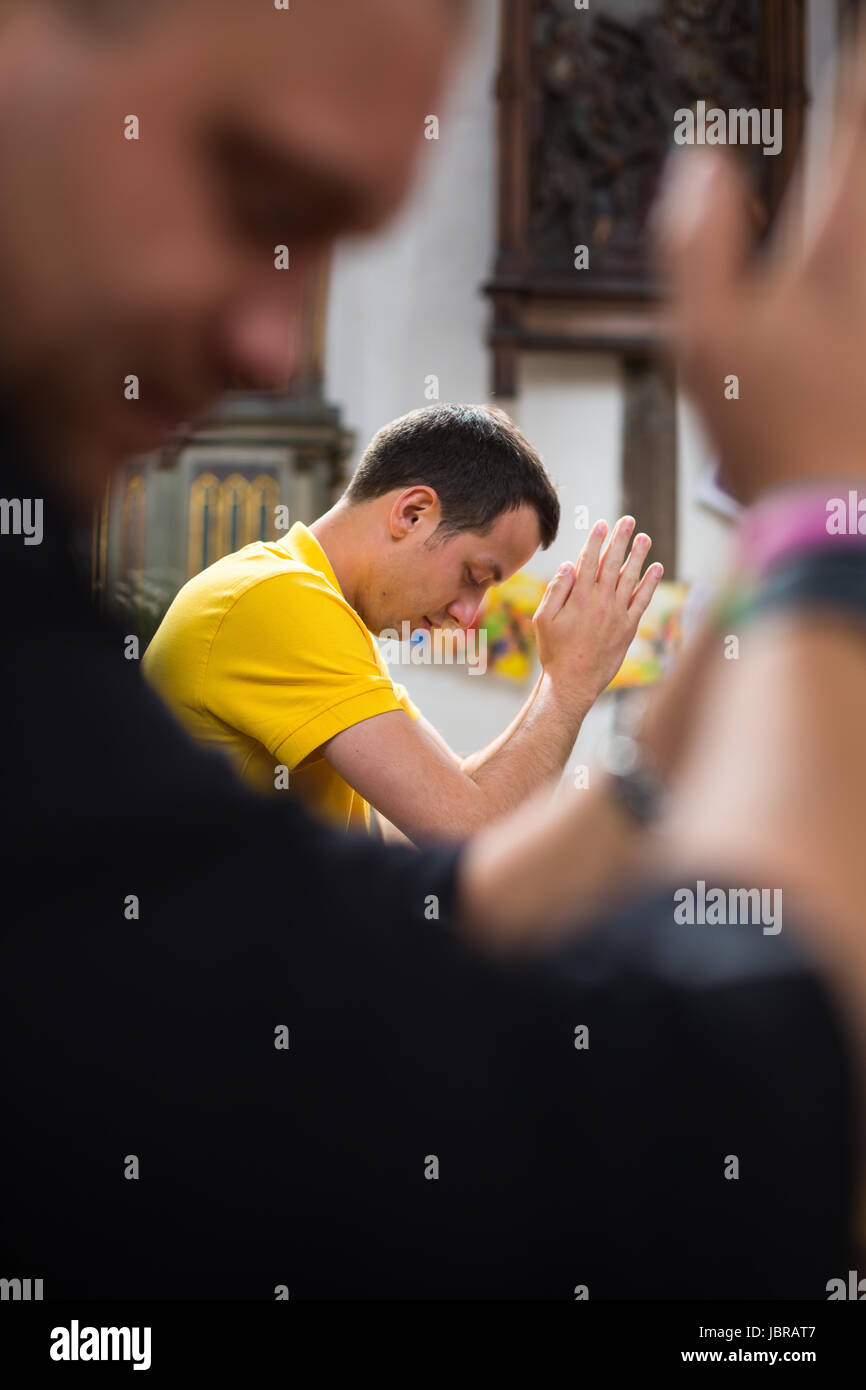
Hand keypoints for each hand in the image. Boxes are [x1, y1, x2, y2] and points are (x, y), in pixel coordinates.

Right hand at [533, 516, 662, 707]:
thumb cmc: (554, 652)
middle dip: (620, 539)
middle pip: (613, 563)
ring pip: (630, 578)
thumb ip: (556, 590)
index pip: (589, 561)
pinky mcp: (628, 628)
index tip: (601, 524)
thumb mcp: (543, 620)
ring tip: (644, 537)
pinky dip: (650, 584)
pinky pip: (642, 601)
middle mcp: (601, 602)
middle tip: (628, 520)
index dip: (596, 540)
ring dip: (638, 556)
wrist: (574, 683)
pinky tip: (656, 568)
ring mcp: (617, 614)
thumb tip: (568, 565)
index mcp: (579, 597)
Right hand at [653, 43, 865, 501]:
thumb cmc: (766, 427)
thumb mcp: (703, 334)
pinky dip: (849, 247)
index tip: (850, 38)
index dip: (854, 72)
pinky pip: (863, 276)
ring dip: (854, 186)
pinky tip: (836, 267)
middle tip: (854, 87)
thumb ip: (697, 238)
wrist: (832, 510)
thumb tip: (702, 163)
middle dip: (859, 125)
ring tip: (843, 172)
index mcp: (836, 242)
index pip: (856, 122)